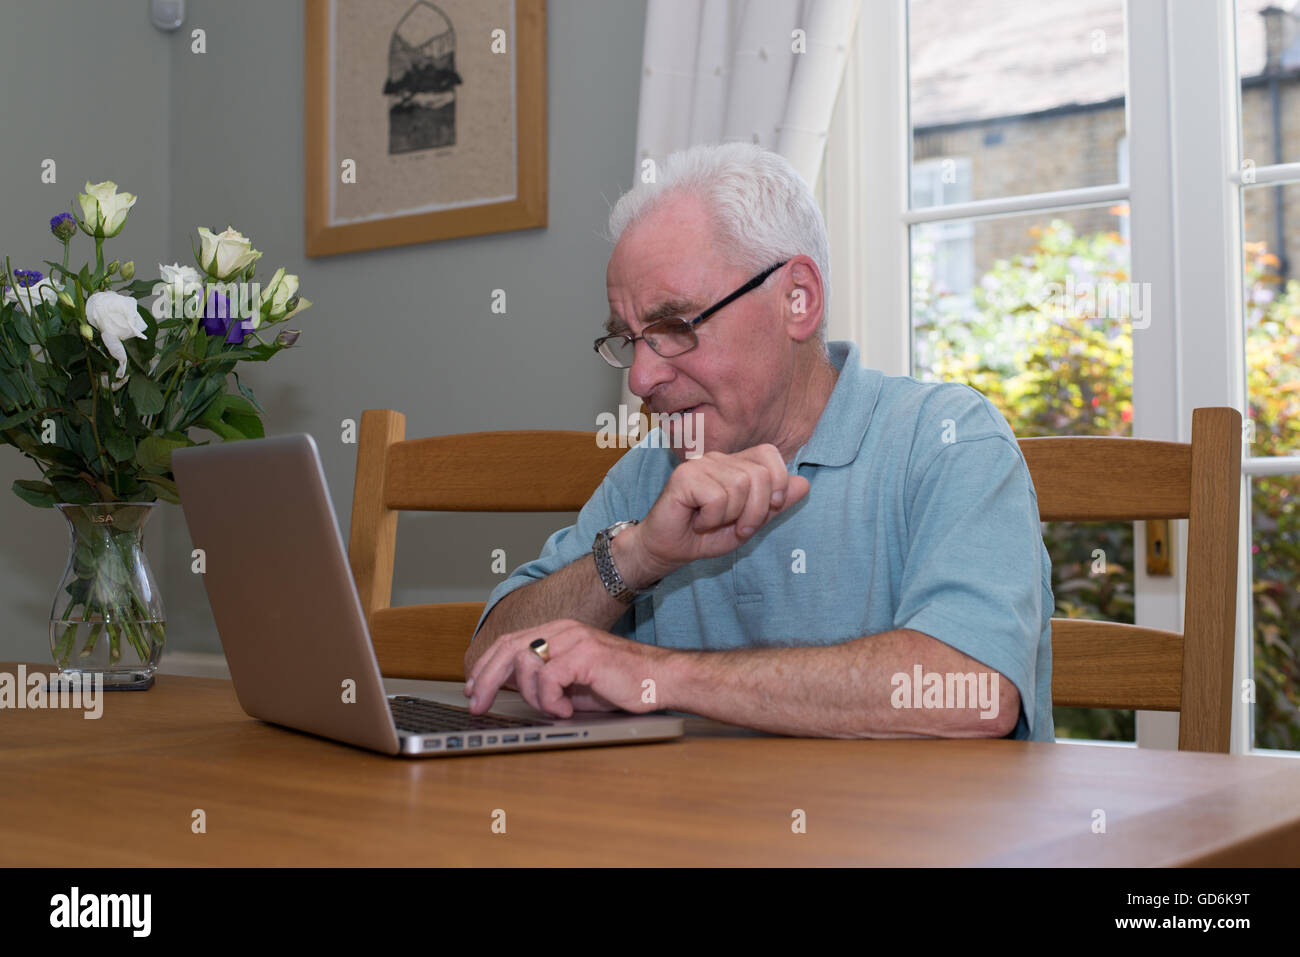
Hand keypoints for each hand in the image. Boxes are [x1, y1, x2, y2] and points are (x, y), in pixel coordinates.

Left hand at [464, 619, 673, 718]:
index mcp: (558, 631)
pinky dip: (551, 701)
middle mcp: (562, 630)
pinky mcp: (584, 655)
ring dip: (531, 696)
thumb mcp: (572, 681)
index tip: (472, 688)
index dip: (485, 666)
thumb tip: (509, 691)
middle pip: (508, 649)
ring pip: (525, 665)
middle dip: (485, 679)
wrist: (658, 680)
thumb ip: (544, 679)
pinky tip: (565, 709)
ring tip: (553, 709)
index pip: (509, 642)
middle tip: (476, 704)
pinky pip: (548, 679)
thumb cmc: (620, 683)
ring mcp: (573, 640)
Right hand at [625, 443, 809, 581]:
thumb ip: (775, 505)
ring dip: (732, 516)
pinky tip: (698, 521)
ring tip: (713, 523)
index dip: (778, 481)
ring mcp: (700, 465)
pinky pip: (717, 497)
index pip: (769, 454)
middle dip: (756, 511)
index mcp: (735, 464)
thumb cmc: (705, 536)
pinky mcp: (684, 476)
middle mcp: (719, 458)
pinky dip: (712, 518)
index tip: (770, 508)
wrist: (668, 550)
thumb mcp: (749, 524)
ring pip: (739, 485)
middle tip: (738, 527)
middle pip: (759, 474)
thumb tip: (804, 483)